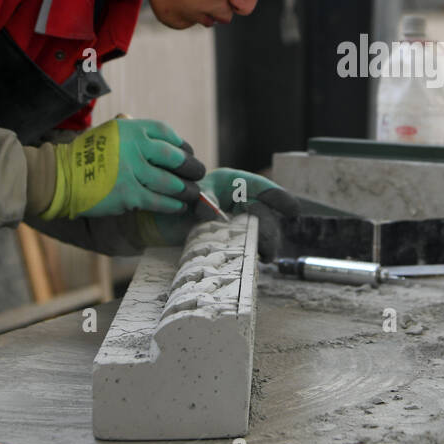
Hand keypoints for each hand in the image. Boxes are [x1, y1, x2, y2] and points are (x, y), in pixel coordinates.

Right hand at [41, 119, 204, 218]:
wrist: (60, 177)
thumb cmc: (85, 156)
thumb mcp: (110, 133)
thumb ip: (134, 135)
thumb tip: (164, 144)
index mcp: (131, 129)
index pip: (167, 134)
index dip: (182, 146)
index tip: (188, 155)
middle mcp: (135, 147)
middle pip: (176, 158)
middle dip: (192, 168)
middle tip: (198, 174)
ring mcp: (132, 172)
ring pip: (171, 183)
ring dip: (186, 190)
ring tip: (192, 194)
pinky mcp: (128, 195)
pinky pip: (159, 201)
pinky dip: (172, 205)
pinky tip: (178, 207)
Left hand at [135, 168, 298, 248]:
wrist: (150, 226)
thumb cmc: (166, 205)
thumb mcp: (184, 200)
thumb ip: (201, 204)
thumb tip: (215, 215)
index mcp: (228, 183)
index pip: (257, 186)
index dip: (277, 197)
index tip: (293, 209)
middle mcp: (235, 200)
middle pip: (262, 212)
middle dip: (269, 229)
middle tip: (269, 247)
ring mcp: (234, 220)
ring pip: (259, 229)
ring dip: (265, 242)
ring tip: (266, 256)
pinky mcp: (230, 238)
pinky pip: (249, 242)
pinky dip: (255, 250)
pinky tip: (259, 259)